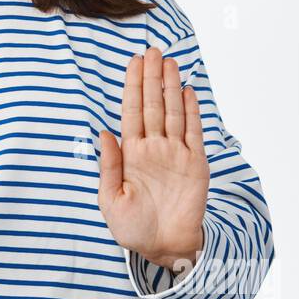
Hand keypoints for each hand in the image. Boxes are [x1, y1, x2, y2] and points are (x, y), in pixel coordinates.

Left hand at [98, 46, 208, 269]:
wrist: (163, 248)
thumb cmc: (132, 227)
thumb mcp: (110, 198)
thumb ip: (108, 165)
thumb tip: (103, 132)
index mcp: (131, 153)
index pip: (132, 112)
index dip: (133, 86)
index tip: (133, 62)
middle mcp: (153, 148)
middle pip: (153, 105)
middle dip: (151, 78)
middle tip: (152, 50)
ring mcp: (175, 154)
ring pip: (174, 113)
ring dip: (172, 88)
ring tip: (169, 62)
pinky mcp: (195, 164)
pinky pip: (194, 133)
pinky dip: (192, 112)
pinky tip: (188, 91)